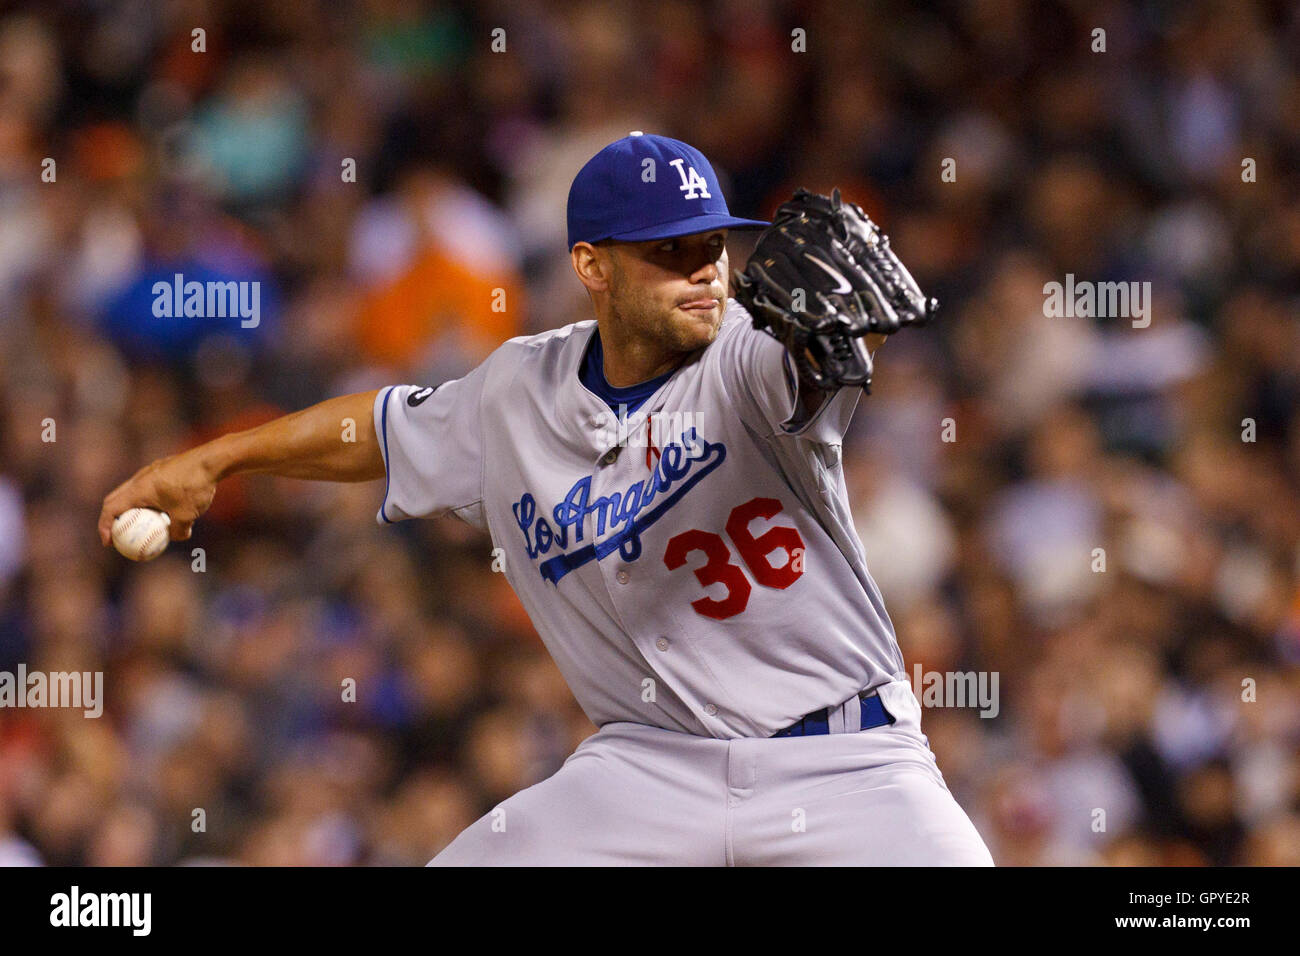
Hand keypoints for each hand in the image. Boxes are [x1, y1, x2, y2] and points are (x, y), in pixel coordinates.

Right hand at [98, 449, 218, 545]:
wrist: (211, 460)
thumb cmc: (195, 487)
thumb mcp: (187, 515)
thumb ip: (177, 531)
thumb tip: (176, 537)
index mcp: (138, 490)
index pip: (110, 509)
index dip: (104, 527)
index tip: (108, 543)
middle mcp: (139, 478)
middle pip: (114, 499)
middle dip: (111, 518)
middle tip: (116, 535)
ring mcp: (150, 471)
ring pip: (131, 491)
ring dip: (129, 507)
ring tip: (138, 525)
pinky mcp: (161, 468)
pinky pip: (146, 486)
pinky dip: (145, 500)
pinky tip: (162, 509)